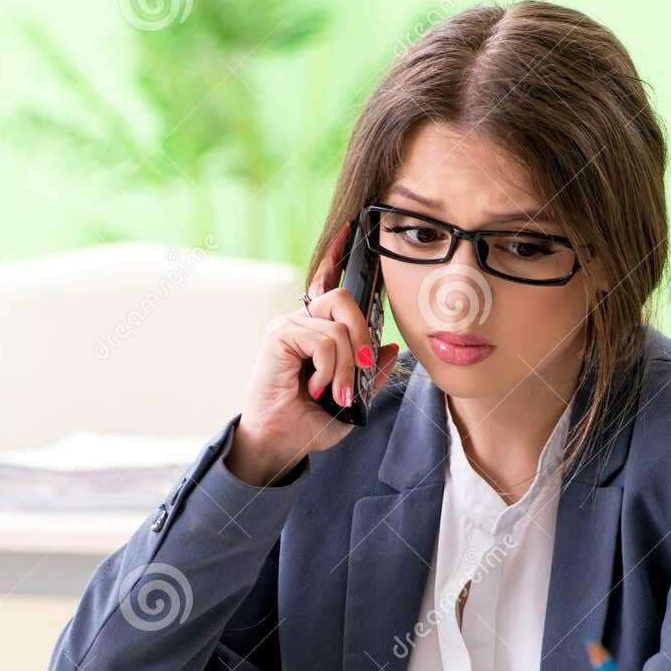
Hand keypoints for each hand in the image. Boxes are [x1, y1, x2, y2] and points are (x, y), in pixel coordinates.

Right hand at [225, 222, 399, 485]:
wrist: (282, 443)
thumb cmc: (310, 422)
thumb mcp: (353, 399)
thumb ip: (371, 373)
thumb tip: (392, 348)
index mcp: (317, 331)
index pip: (328, 283)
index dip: (337, 253)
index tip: (351, 226)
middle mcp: (301, 322)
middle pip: (344, 298)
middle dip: (362, 336)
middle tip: (362, 371)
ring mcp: (288, 326)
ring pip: (339, 327)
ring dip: (346, 368)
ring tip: (336, 395)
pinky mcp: (278, 336)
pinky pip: (324, 340)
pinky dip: (329, 368)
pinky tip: (317, 388)